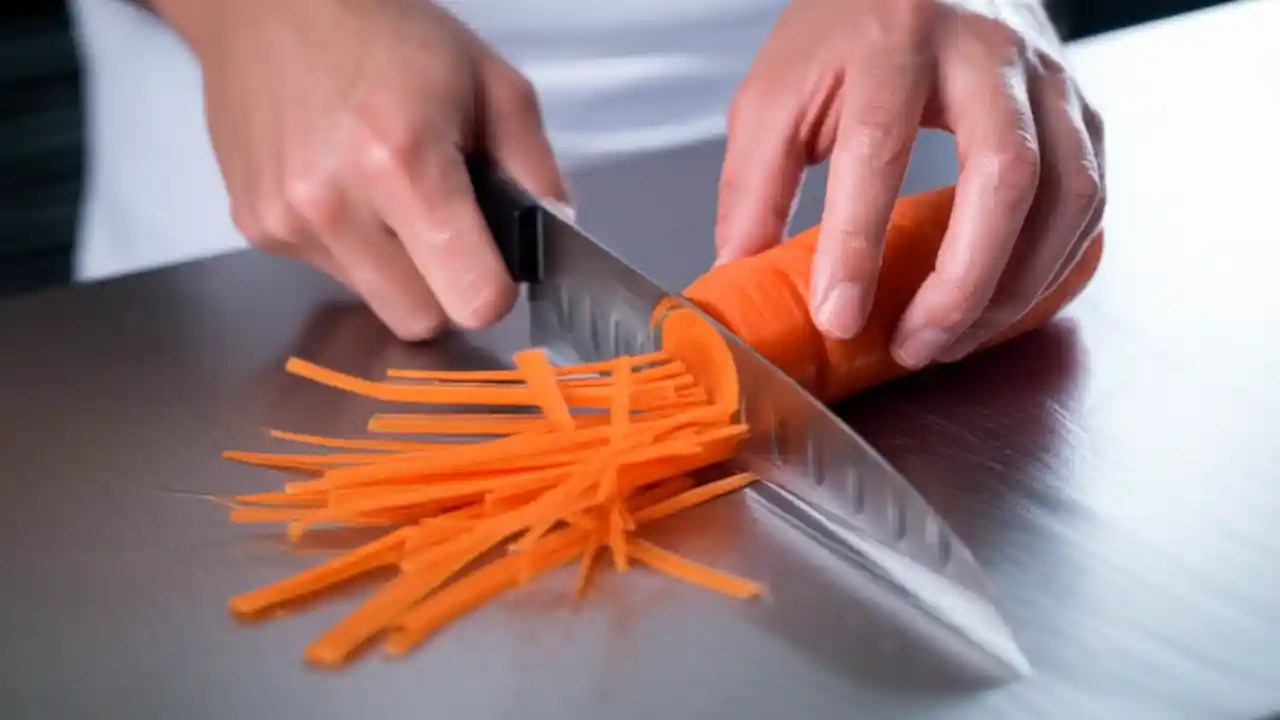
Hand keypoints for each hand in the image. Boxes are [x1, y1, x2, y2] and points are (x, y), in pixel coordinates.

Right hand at [154, 0, 569, 339]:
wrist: (271, 4)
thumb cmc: (384, 32)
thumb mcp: (491, 82)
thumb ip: (535, 170)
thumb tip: (552, 234)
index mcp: (404, 161)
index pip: (472, 298)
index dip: (495, 287)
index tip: (496, 264)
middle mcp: (336, 201)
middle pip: (421, 320)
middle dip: (445, 287)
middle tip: (447, 230)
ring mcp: (287, 220)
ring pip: (376, 302)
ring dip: (397, 269)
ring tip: (391, 197)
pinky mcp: (256, 227)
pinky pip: (330, 274)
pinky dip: (351, 248)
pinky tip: (348, 189)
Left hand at [715, 0, 1103, 367]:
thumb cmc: (848, 31)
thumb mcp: (778, 91)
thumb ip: (754, 182)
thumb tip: (742, 274)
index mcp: (894, 37)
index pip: (878, 147)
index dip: (858, 244)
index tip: (837, 316)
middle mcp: (986, 50)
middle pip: (1005, 173)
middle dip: (963, 281)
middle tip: (915, 345)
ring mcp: (1047, 77)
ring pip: (1069, 192)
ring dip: (1016, 285)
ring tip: (952, 340)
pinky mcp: (1080, 107)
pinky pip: (1090, 197)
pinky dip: (1054, 263)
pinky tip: (1004, 301)